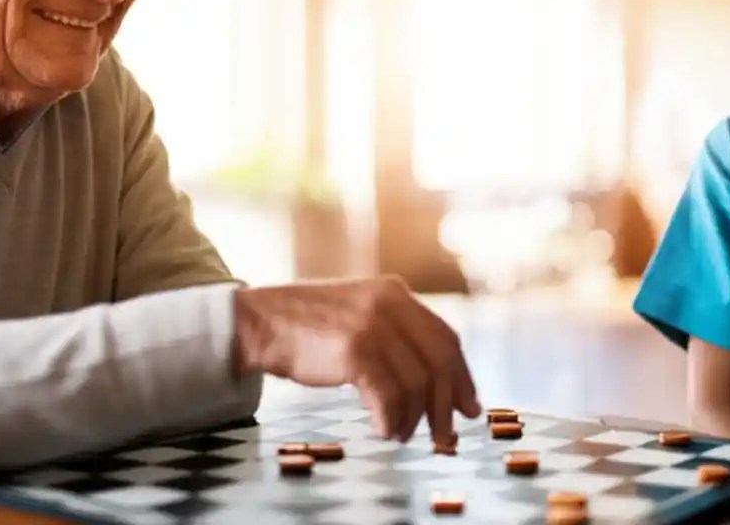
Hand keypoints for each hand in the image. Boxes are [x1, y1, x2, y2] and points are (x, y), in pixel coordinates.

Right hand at [232, 276, 480, 444]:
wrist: (259, 321)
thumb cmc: (306, 327)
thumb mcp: (358, 313)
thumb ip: (394, 332)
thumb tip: (434, 381)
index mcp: (394, 292)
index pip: (445, 339)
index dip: (462, 377)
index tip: (470, 407)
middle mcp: (388, 303)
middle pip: (439, 361)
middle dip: (447, 404)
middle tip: (446, 436)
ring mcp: (371, 325)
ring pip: (416, 384)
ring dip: (413, 419)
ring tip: (399, 434)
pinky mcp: (354, 350)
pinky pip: (389, 396)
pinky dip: (391, 420)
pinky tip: (384, 429)